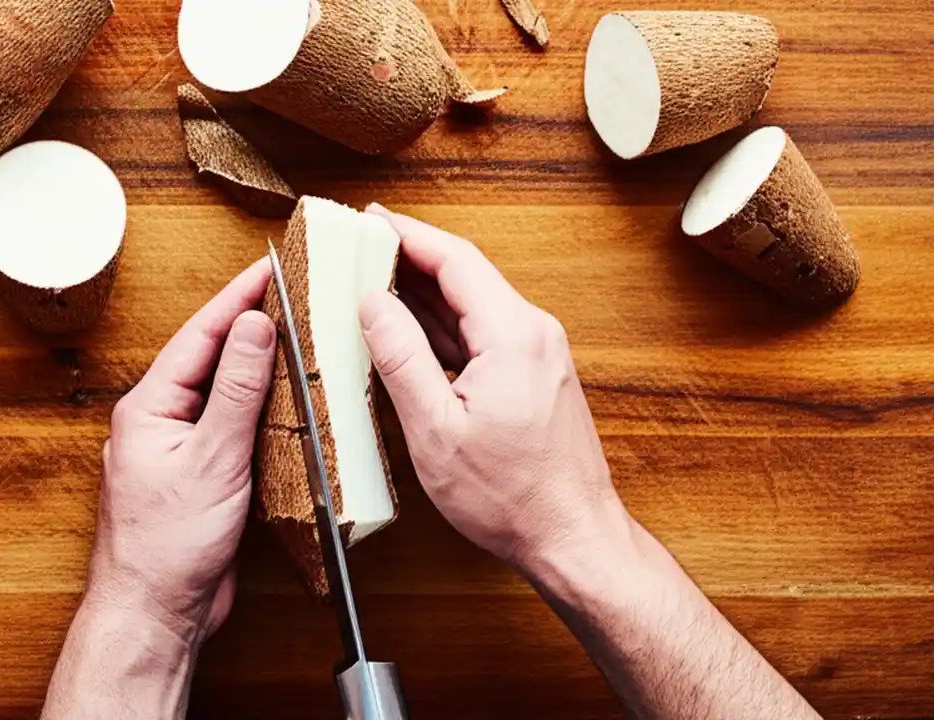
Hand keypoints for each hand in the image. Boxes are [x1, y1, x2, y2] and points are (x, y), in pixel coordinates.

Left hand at [87, 258, 275, 640]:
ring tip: (297, 339)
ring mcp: (179, 451)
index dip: (237, 298)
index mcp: (148, 407)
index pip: (199, 335)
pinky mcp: (201, 479)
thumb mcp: (211, 457)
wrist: (156, 614)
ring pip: (223, 395)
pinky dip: (261, 413)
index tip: (269, 268)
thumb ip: (235, 389)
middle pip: (211, 359)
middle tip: (292, 295)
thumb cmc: (166, 546)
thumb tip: (254, 327)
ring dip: (258, 370)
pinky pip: (232, 430)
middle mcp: (160, 423)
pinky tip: (287, 406)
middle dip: (250, 326)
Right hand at [358, 205, 630, 578]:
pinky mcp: (535, 375)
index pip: (454, 259)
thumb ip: (400, 359)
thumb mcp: (435, 431)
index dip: (406, 233)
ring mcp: (539, 354)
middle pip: (464, 274)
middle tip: (359, 247)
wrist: (574, 539)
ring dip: (424, 293)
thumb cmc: (510, 497)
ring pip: (473, 304)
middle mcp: (533, 333)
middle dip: (409, 257)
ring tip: (371, 282)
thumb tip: (370, 302)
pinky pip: (483, 333)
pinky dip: (442, 327)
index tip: (367, 219)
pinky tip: (409, 331)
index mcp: (512, 336)